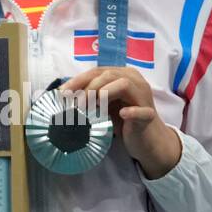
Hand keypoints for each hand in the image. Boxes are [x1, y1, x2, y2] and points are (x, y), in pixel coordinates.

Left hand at [59, 67, 182, 179]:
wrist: (146, 140)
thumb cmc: (122, 120)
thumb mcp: (104, 104)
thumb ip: (90, 95)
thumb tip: (62, 93)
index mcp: (122, 74)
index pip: (97, 71)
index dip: (78, 80)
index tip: (62, 93)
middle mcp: (135, 80)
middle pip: (108, 75)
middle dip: (88, 88)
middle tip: (75, 104)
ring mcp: (144, 96)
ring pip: (123, 84)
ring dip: (103, 94)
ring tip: (89, 108)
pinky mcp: (149, 115)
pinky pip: (141, 111)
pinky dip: (131, 111)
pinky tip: (122, 114)